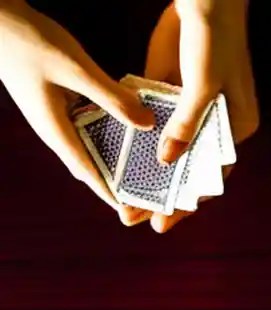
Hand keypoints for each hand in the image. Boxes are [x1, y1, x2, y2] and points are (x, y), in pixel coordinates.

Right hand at [0, 1, 153, 214]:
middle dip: (117, 180)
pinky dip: (110, 129)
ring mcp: (55, 114)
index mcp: (55, 130)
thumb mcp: (76, 70)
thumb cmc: (29, 42)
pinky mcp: (59, 99)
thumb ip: (112, 97)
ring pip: (92, 143)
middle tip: (147, 192)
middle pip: (91, 164)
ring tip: (148, 165)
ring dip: (116, 155)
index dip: (110, 194)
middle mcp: (55, 128)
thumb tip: (148, 125)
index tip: (131, 212)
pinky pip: (89, 123)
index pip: (88, 173)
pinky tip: (133, 125)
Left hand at [127, 0, 257, 232]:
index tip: (165, 221)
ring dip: (150, 172)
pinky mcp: (172, 93)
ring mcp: (193, 110)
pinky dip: (141, 142)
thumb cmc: (215, 44)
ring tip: (126, 197)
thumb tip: (166, 160)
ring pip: (171, 149)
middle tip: (139, 220)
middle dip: (165, 194)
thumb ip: (185, 125)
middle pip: (189, 167)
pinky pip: (156, 125)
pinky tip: (121, 160)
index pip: (211, 174)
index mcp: (236, 128)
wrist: (204, 2)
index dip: (187, 200)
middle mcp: (216, 124)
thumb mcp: (203, 88)